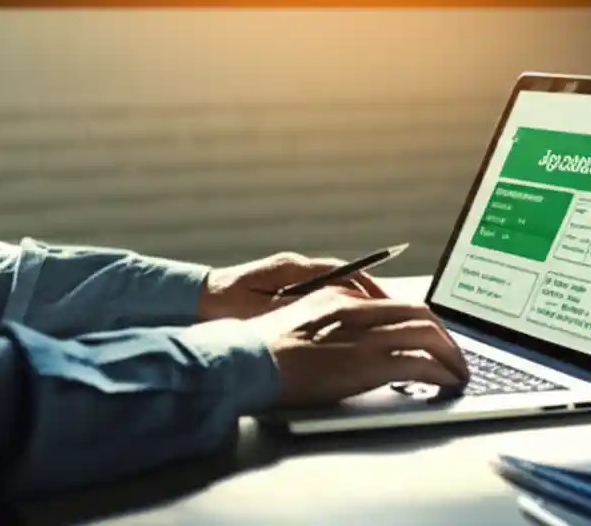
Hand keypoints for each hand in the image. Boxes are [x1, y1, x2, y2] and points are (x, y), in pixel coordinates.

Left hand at [196, 251, 387, 320]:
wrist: (197, 301)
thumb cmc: (226, 308)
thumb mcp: (262, 311)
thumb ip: (296, 306)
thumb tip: (330, 306)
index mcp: (293, 268)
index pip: (344, 274)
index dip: (370, 289)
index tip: (389, 303)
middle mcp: (296, 266)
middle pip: (345, 278)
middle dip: (370, 296)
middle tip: (393, 313)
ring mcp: (291, 274)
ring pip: (334, 286)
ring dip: (356, 302)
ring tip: (377, 320)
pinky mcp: (285, 285)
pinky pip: (321, 293)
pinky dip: (338, 306)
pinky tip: (346, 324)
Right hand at [245, 287, 470, 406]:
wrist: (246, 360)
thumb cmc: (262, 350)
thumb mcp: (300, 322)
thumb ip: (330, 324)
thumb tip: (350, 341)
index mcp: (341, 297)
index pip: (396, 302)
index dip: (422, 320)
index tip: (432, 336)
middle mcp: (358, 309)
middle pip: (420, 313)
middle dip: (444, 335)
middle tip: (454, 355)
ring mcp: (364, 335)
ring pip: (427, 334)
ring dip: (451, 355)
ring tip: (459, 372)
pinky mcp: (367, 363)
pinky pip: (419, 363)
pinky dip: (441, 372)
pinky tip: (447, 383)